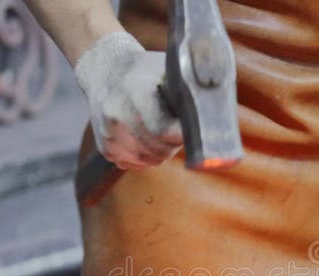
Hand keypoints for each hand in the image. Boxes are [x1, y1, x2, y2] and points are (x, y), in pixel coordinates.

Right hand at [74, 32, 182, 169]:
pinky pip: (134, 164)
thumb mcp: (166, 67)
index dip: (182, 134)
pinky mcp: (105, 147)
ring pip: (148, 160)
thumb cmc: (145, 70)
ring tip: (164, 133)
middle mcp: (116, 113)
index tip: (195, 131)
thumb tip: (213, 112)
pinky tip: (149, 140)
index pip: (163, 130)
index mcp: (134, 90)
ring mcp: (108, 132)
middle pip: (158, 149)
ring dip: (162, 152)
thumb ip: (188, 88)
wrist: (105, 69)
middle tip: (180, 131)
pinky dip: (146, 157)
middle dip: (175, 144)